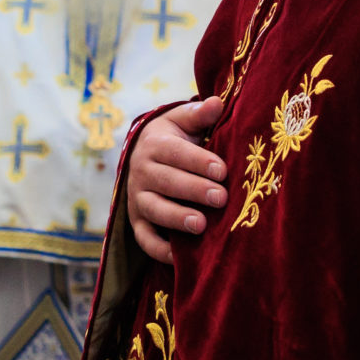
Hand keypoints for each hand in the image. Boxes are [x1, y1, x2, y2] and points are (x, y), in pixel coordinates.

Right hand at [125, 95, 226, 264]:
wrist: (144, 154)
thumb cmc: (175, 137)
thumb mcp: (183, 121)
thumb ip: (200, 114)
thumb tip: (218, 102)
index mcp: (155, 144)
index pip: (176, 153)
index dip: (198, 162)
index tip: (222, 170)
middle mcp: (142, 170)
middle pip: (168, 181)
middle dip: (194, 190)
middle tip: (221, 198)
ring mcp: (138, 197)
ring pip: (154, 208)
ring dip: (176, 218)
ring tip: (201, 225)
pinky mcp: (137, 221)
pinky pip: (144, 238)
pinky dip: (158, 250)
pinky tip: (179, 257)